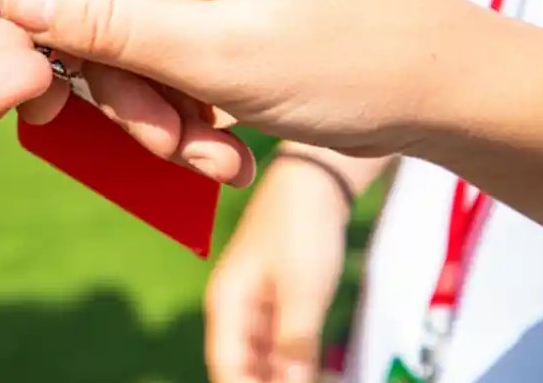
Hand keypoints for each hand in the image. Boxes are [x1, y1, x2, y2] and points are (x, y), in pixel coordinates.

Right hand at [0, 0, 487, 173]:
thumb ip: (106, 25)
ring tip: (212, 158)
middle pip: (90, 0)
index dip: (33, 20)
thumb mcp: (215, 55)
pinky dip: (180, 106)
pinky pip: (160, 50)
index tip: (30, 95)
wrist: (449, 90)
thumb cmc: (351, 64)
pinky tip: (224, 147)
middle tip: (163, 144)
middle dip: (121, 86)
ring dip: (154, 111)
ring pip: (123, 37)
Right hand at [205, 159, 348, 381]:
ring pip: (262, 360)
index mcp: (226, 304)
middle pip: (241, 367)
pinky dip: (295, 365)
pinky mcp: (277, 302)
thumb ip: (294, 343)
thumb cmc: (301, 228)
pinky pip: (280, 346)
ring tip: (314, 382)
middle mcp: (233, 309)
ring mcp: (254, 306)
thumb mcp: (302, 290)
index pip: (225, 368)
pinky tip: (316, 375)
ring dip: (281, 376)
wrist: (315, 179)